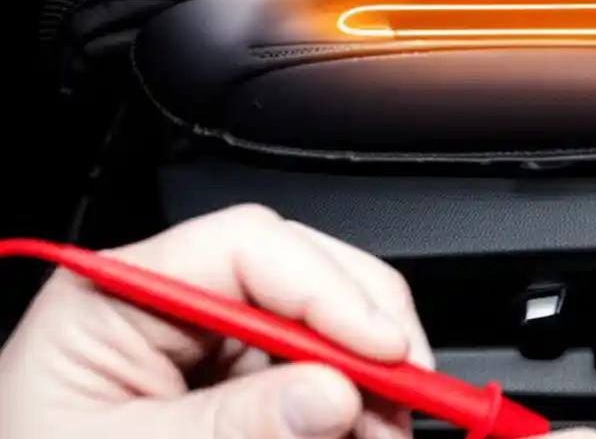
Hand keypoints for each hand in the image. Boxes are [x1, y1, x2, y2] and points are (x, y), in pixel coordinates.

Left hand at [0, 204, 432, 438]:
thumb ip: (227, 425)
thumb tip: (332, 394)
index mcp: (119, 292)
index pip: (248, 246)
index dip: (329, 288)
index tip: (379, 349)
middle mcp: (174, 303)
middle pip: (303, 272)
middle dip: (366, 330)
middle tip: (405, 394)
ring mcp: (210, 342)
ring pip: (323, 323)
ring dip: (369, 374)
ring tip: (387, 430)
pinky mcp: (235, 382)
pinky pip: (313, 370)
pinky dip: (352, 404)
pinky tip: (363, 431)